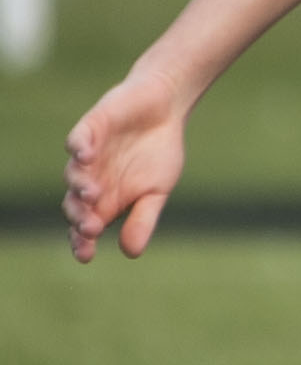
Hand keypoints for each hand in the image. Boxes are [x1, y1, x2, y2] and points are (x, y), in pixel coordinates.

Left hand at [62, 70, 191, 262]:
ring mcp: (88, 156)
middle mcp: (91, 180)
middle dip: (79, 217)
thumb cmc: (160, 152)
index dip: (81, 241)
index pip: (86, 225)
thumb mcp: (157, 191)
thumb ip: (143, 218)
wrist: (165, 108)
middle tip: (90, 228)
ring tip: (93, 194)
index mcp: (107, 199)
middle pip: (74, 204)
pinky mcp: (89, 129)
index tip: (86, 256)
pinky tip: (88, 157)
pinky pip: (77, 141)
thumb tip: (130, 253)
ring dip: (80, 186)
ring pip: (73, 175)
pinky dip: (80, 149)